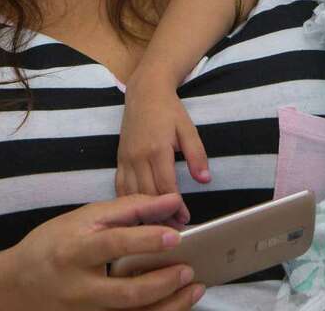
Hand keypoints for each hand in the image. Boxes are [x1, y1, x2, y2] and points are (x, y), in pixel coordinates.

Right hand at [2, 193, 203, 310]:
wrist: (14, 287)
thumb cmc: (51, 244)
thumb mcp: (82, 218)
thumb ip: (126, 209)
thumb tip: (169, 202)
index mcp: (74, 250)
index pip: (114, 244)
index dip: (146, 239)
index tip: (176, 235)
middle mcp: (78, 286)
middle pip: (126, 292)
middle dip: (163, 283)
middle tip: (189, 269)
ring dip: (169, 305)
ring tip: (193, 289)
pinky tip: (174, 303)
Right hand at [116, 77, 209, 219]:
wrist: (144, 93)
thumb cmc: (169, 111)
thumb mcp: (188, 129)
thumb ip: (197, 154)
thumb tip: (205, 179)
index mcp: (156, 150)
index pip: (166, 186)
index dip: (176, 206)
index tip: (186, 219)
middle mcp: (138, 157)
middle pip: (148, 196)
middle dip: (161, 216)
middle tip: (175, 230)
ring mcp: (125, 160)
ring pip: (132, 195)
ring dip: (144, 214)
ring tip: (159, 228)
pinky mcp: (119, 160)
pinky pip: (119, 187)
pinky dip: (127, 204)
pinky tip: (136, 215)